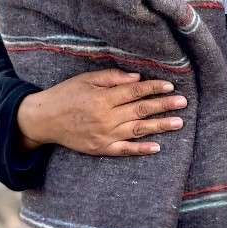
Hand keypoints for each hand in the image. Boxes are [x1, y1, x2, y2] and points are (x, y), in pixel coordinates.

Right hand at [16, 69, 186, 156]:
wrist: (43, 119)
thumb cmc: (66, 95)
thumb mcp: (86, 79)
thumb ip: (112, 77)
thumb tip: (137, 78)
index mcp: (103, 97)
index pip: (135, 91)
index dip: (154, 88)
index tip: (170, 86)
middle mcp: (106, 116)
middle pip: (140, 110)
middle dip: (164, 105)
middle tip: (183, 103)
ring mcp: (104, 134)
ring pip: (137, 129)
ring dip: (159, 126)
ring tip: (178, 123)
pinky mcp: (100, 148)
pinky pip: (124, 150)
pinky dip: (140, 149)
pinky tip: (157, 147)